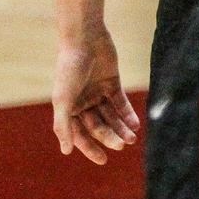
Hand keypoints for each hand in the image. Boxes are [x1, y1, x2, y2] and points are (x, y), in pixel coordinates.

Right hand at [53, 31, 140, 163]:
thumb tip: (65, 151)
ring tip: (132, 138)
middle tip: (122, 144)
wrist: (84, 39)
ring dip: (121, 128)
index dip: (90, 147)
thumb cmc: (70, 68)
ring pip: (111, 117)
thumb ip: (63, 125)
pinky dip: (128, 114)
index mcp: (67, 107)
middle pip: (98, 126)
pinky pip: (121, 103)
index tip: (103, 160)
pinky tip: (135, 124)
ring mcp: (97, 92)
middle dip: (110, 136)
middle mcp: (82, 102)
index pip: (79, 134)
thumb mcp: (63, 99)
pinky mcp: (111, 83)